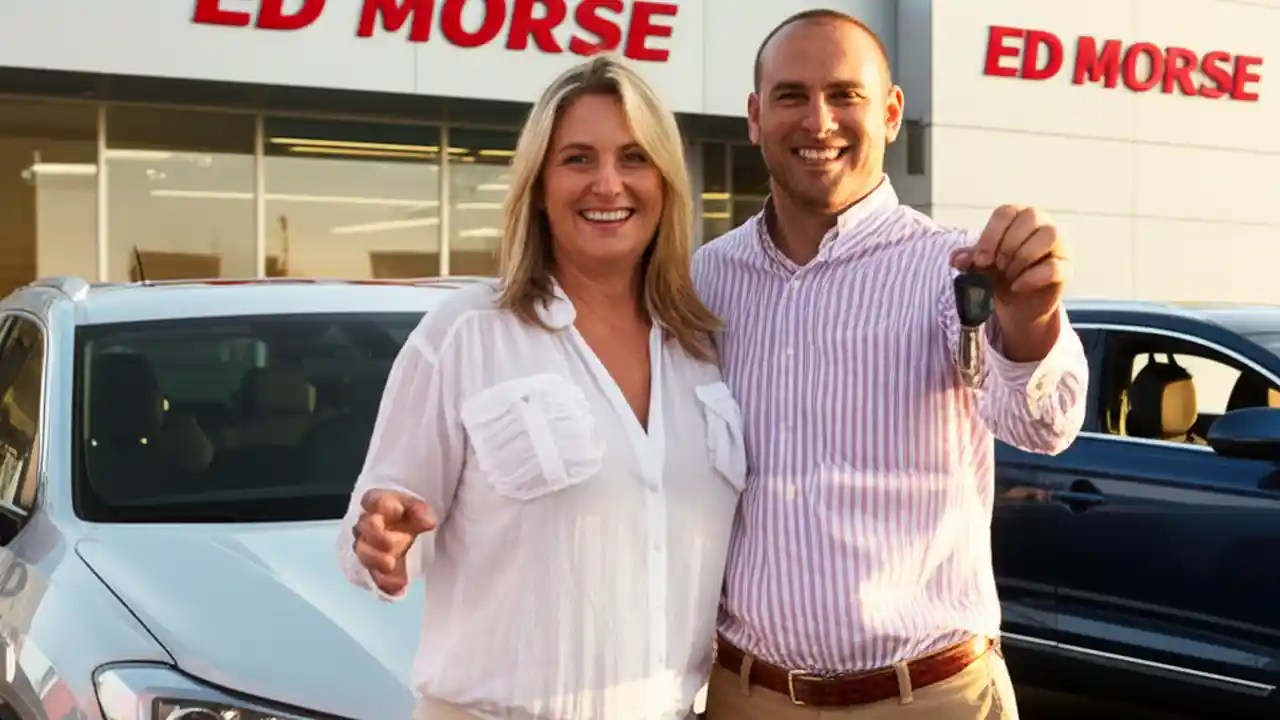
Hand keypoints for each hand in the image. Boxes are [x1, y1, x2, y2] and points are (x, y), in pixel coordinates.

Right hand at [352, 489, 435, 595]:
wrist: (403, 534)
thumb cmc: (406, 517)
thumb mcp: (418, 509)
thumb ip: (421, 511)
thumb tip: (428, 521)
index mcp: (377, 504)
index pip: (372, 500)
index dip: (382, 504)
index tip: (398, 509)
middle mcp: (366, 525)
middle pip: (363, 528)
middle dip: (376, 536)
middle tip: (390, 544)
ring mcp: (367, 547)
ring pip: (363, 554)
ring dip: (375, 560)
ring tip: (390, 564)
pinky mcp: (373, 568)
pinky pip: (374, 578)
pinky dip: (385, 584)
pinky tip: (399, 587)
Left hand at [949, 204, 1070, 322]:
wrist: (1017, 302)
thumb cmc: (999, 274)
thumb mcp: (980, 265)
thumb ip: (969, 259)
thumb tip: (957, 259)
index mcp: (1017, 216)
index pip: (1006, 212)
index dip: (991, 236)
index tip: (981, 260)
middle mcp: (1041, 223)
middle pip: (1029, 218)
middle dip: (1007, 247)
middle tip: (997, 267)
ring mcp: (1059, 244)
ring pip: (1049, 235)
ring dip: (1023, 257)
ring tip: (1009, 274)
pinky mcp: (1067, 267)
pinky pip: (1055, 266)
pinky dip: (1032, 278)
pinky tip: (1018, 286)